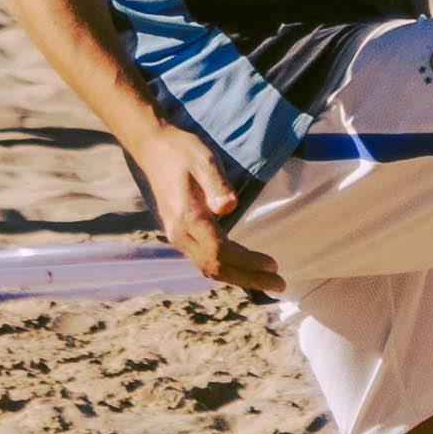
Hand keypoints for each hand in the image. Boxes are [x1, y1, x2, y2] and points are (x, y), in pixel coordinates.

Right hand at [139, 121, 284, 288]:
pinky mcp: (179, 234)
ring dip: (239, 278)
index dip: (247, 262)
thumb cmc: (182, 151)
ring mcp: (177, 236)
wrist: (153, 148)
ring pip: (208, 268)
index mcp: (187, 218)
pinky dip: (225, 270)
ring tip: (266, 283)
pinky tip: (242, 271)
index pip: (221, 251)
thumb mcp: (203, 159)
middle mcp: (179, 234)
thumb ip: (216, 183)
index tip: (273, 265)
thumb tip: (229, 207)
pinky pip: (203, 261)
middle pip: (216, 267)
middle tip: (280, 285)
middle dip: (249, 279)